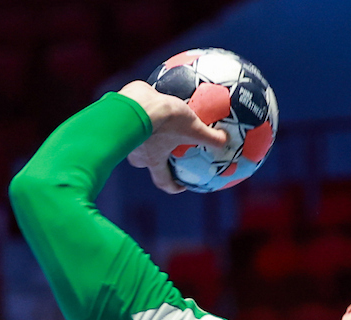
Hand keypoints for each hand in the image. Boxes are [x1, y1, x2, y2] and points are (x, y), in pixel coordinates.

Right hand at [116, 80, 231, 194]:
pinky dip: (147, 114)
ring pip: (141, 141)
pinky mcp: (125, 119)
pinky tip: (156, 102)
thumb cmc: (163, 121)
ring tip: (163, 124)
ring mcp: (129, 136)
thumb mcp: (193, 128)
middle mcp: (139, 153)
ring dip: (151, 136)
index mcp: (154, 160)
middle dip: (159, 159)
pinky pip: (137, 118)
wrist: (136, 102)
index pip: (163, 181)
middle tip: (170, 151)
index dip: (172, 186)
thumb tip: (225, 142)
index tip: (181, 185)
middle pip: (149, 162)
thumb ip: (210, 137)